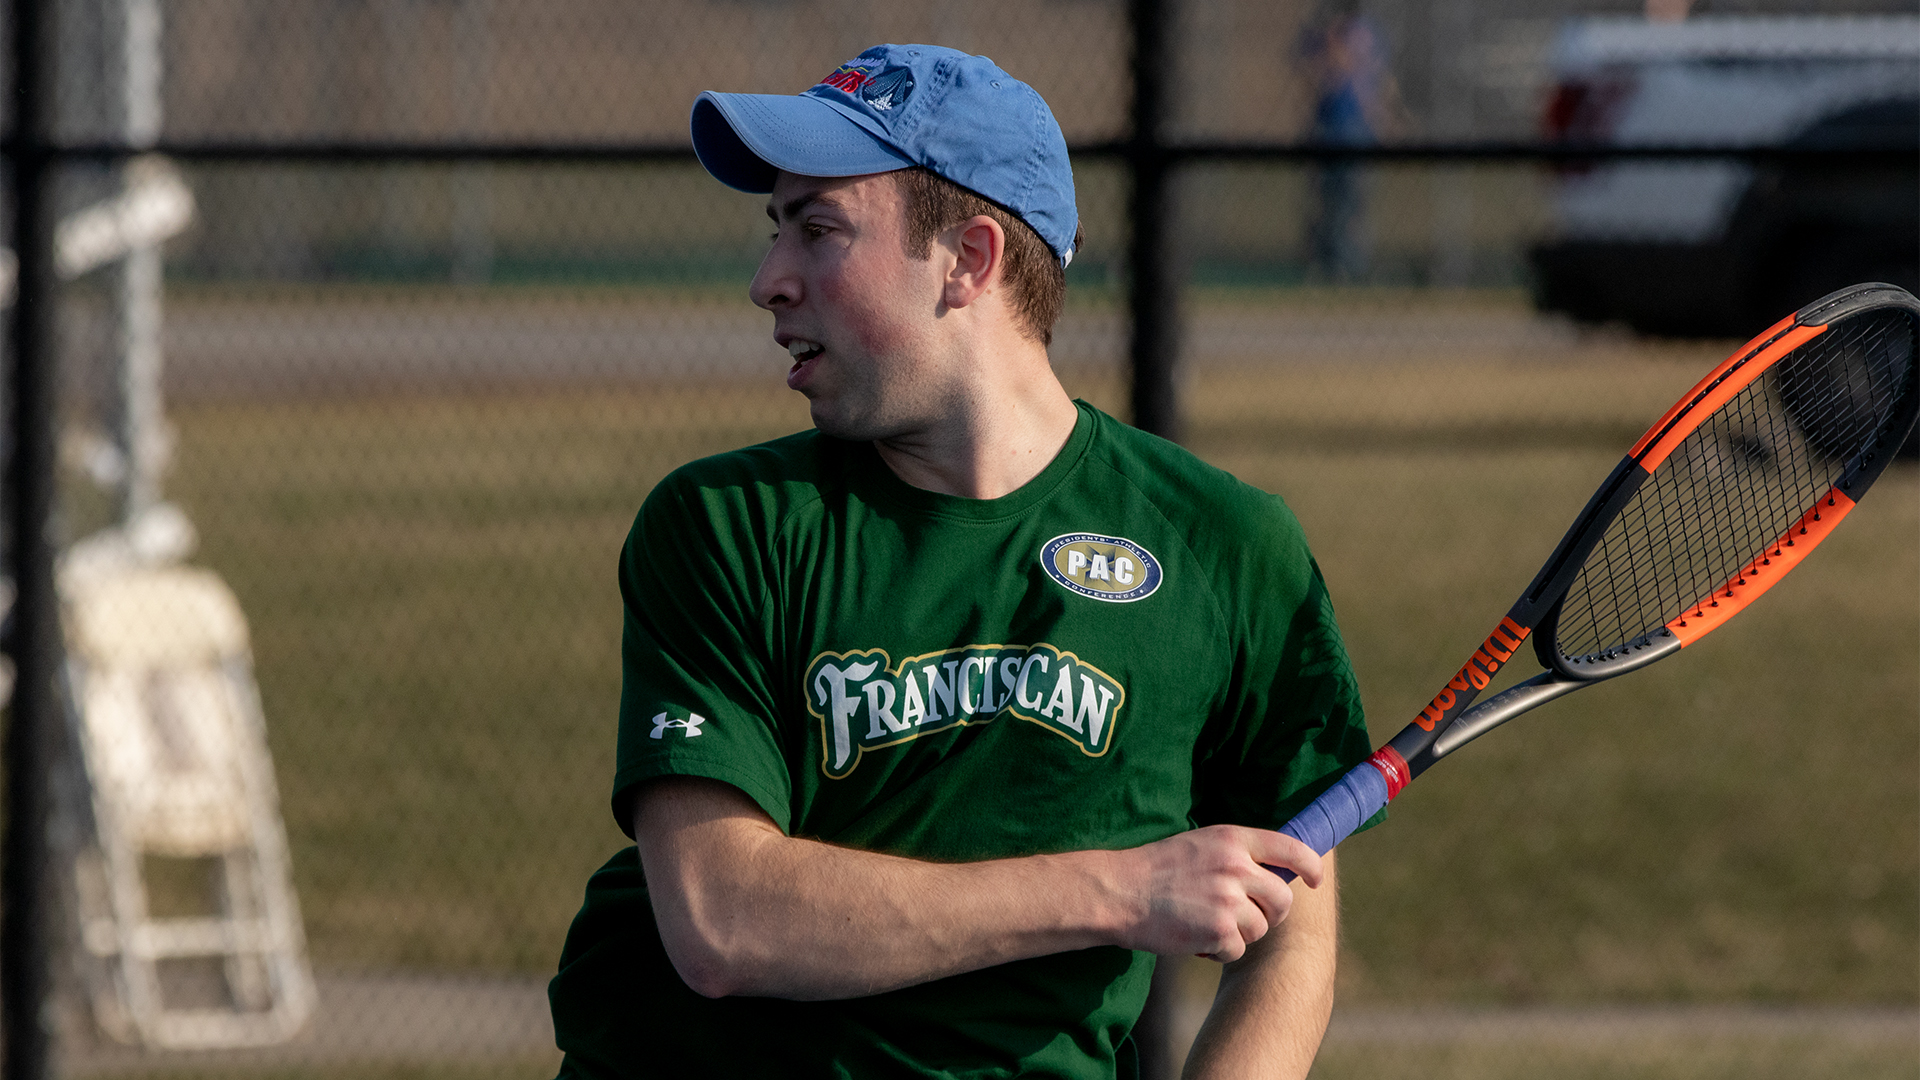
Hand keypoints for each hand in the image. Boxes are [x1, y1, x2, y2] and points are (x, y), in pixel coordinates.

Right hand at [1111, 826, 1324, 961]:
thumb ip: (1236, 852)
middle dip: (1271, 913)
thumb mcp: (1200, 843)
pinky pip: (1238, 949)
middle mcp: (1236, 866)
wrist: (1120, 892)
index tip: (1315, 878)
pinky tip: (1199, 940)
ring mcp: (1228, 899)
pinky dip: (1221, 951)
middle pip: (1282, 899)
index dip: (1310, 866)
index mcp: (1232, 838)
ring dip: (1240, 933)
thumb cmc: (1156, 868)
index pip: (1290, 848)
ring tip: (1209, 924)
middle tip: (1248, 916)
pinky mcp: (1218, 931)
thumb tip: (1272, 872)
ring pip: (1260, 927)